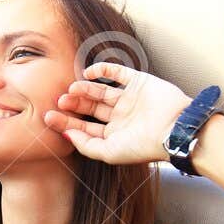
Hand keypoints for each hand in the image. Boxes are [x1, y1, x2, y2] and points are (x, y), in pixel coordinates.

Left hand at [45, 62, 190, 165]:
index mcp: (115, 135)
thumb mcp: (109, 153)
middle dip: (74, 105)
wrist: (174, 129)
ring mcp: (129, 99)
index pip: (85, 128)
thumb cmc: (144, 146)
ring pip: (100, 91)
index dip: (66, 122)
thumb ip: (86, 145)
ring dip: (84, 89)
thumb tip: (67, 134)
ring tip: (72, 90)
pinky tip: (89, 74)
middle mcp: (121, 117)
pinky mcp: (139, 82)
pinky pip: (117, 72)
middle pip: (90, 109)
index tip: (49, 117)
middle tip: (60, 101)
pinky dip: (102, 70)